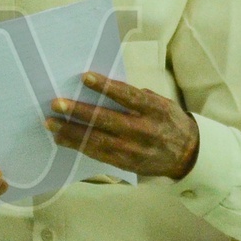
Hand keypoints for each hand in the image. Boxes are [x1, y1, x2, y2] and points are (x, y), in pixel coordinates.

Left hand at [46, 72, 199, 179]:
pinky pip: (98, 154)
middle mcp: (145, 131)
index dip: (107, 87)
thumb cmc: (169, 121)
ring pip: (98, 140)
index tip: (85, 77)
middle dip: (79, 112)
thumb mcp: (161, 103)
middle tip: (56, 104)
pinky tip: (62, 138)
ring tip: (51, 123)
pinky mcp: (126, 163)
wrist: (188, 155)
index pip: (128, 96)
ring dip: (71, 132)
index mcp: (156, 110)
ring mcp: (134, 150)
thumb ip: (136, 97)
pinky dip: (78, 146)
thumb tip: (105, 88)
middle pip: (107, 120)